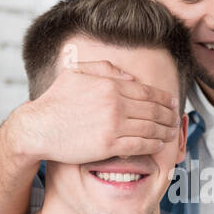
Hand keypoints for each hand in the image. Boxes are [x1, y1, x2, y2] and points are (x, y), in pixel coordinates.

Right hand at [13, 60, 179, 163]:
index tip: (172, 102)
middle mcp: (115, 103)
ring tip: (171, 132)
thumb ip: (103, 69)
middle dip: (168, 114)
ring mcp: (113, 125)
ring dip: (165, 130)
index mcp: (109, 85)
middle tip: (176, 118)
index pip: (146, 91)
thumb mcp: (75, 74)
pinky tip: (159, 144)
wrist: (37, 128)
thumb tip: (129, 76)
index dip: (163, 97)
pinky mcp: (109, 145)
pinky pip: (140, 144)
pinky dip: (153, 144)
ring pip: (150, 127)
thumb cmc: (54, 102)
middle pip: (152, 109)